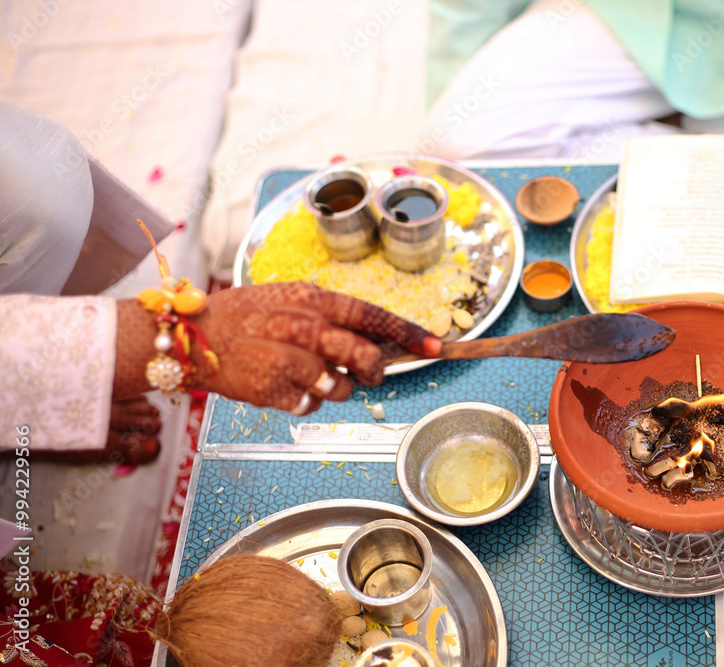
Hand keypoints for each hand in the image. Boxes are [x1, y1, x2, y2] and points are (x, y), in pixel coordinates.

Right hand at [115, 283, 440, 414]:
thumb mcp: (290, 300)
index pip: (371, 314)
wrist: (188, 335)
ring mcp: (285, 359)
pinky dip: (306, 402)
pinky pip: (309, 406)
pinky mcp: (269, 390)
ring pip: (339, 386)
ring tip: (312, 377)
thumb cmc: (244, 317)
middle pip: (362, 354)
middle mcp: (302, 326)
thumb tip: (376, 337)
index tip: (435, 345)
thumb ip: (331, 317)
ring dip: (336, 389)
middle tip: (368, 372)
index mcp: (311, 299)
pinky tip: (286, 388)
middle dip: (374, 368)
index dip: (407, 332)